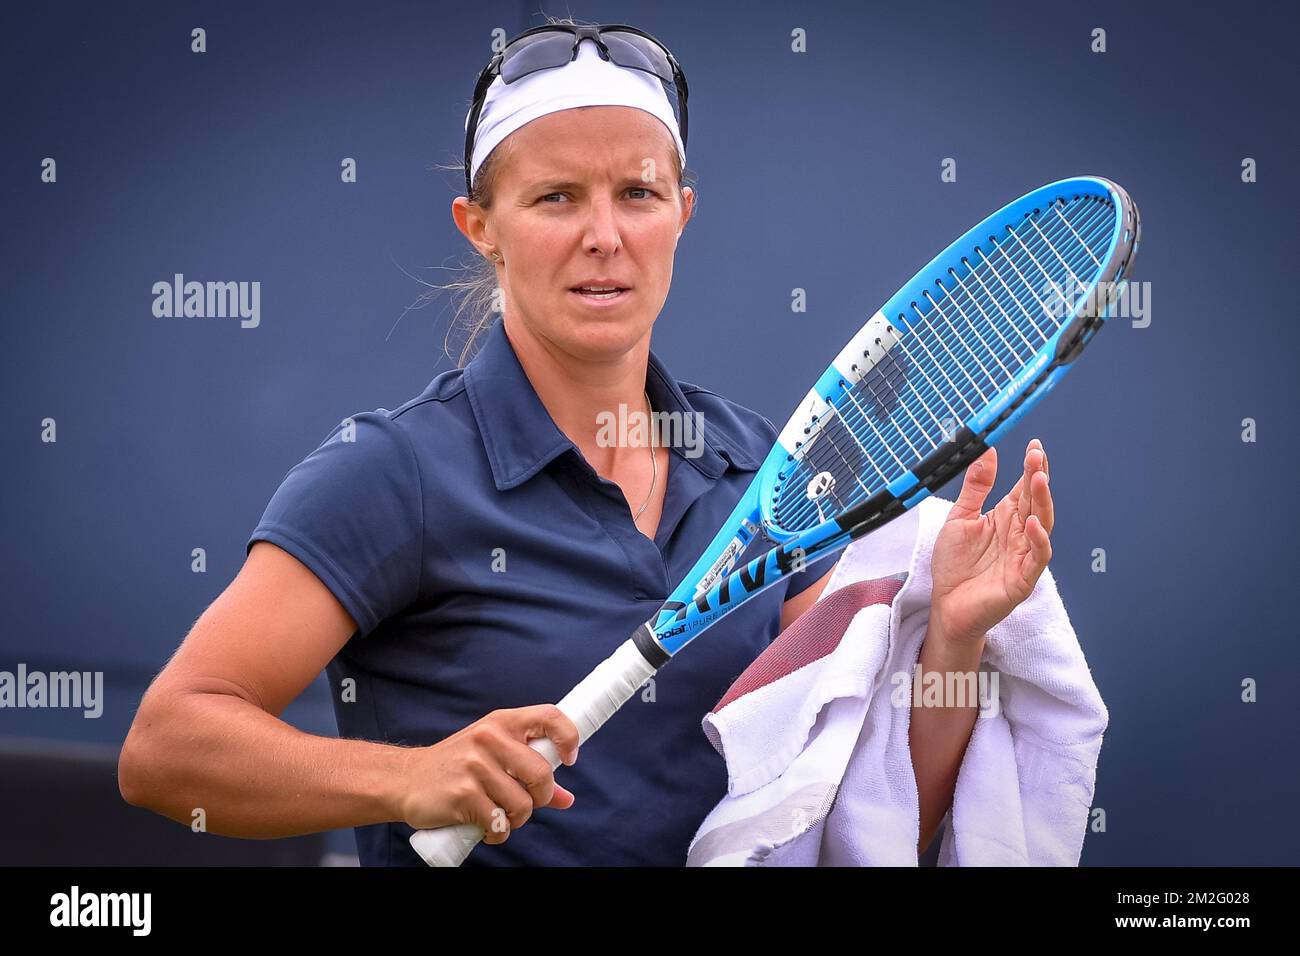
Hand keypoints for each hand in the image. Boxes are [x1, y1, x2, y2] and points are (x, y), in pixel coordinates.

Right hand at [397, 704, 579, 843]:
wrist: (406, 780)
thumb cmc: (457, 768)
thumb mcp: (493, 757)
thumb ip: (529, 773)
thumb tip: (567, 798)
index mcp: (501, 722)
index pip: (550, 717)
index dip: (568, 738)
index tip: (568, 760)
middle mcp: (489, 738)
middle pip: (542, 773)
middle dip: (540, 797)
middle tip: (526, 803)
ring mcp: (475, 765)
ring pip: (523, 805)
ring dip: (515, 820)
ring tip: (498, 815)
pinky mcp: (463, 793)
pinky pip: (499, 823)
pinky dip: (497, 833)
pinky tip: (486, 827)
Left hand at [929, 438, 1053, 644]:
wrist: (946, 605)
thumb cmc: (954, 565)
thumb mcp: (960, 518)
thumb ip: (976, 487)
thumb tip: (988, 451)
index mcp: (1005, 517)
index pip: (1024, 488)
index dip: (1031, 468)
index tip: (1034, 446)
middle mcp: (1019, 533)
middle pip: (1035, 501)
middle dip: (1038, 477)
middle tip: (1037, 456)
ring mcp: (1024, 555)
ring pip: (1042, 524)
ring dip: (1042, 502)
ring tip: (1038, 480)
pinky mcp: (1023, 578)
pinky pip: (1037, 557)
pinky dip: (1039, 540)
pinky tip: (1034, 524)